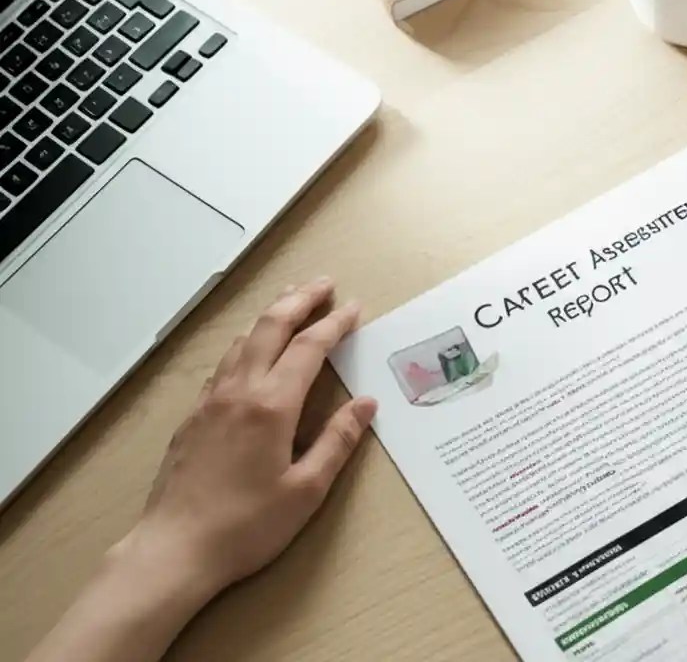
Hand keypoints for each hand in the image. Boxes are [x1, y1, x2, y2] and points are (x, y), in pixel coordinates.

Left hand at [118, 277, 377, 595]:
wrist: (174, 548)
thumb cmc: (247, 526)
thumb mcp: (307, 490)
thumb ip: (337, 441)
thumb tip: (365, 404)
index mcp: (271, 406)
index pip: (309, 348)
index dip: (334, 324)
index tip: (354, 308)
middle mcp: (238, 392)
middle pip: (269, 328)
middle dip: (298, 300)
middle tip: (323, 284)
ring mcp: (210, 402)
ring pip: (241, 341)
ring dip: (269, 316)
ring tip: (289, 302)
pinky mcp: (192, 418)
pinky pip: (222, 365)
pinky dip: (244, 344)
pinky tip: (247, 351)